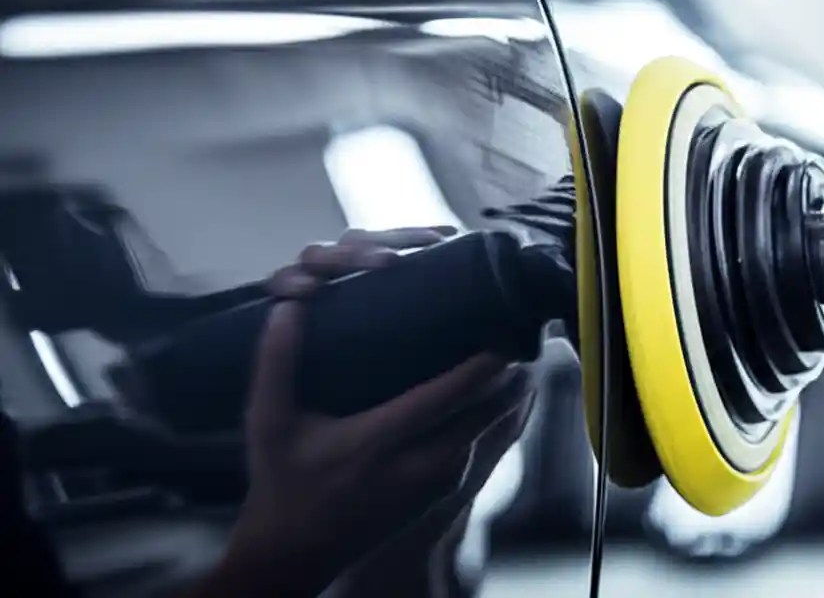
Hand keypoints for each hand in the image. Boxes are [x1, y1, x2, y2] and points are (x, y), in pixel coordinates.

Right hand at [191, 227, 533, 595]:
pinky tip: (489, 397)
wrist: (294, 553)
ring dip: (501, 401)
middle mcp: (415, 467)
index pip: (445, 398)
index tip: (503, 336)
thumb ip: (277, 363)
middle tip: (519, 339)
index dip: (481, 368)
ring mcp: (431, 487)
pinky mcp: (438, 498)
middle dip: (507, 381)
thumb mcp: (268, 422)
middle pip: (481, 417)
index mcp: (377, 443)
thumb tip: (288, 307)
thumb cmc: (281, 482)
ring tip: (512, 360)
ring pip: (484, 436)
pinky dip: (487, 423)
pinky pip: (475, 451)